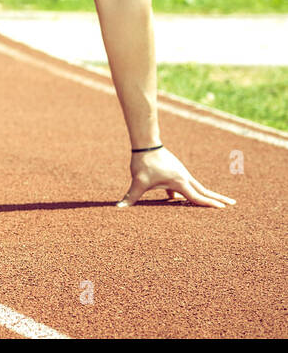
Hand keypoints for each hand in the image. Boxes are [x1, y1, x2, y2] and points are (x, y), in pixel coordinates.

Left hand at [117, 146, 235, 207]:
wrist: (145, 143)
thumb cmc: (143, 163)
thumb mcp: (138, 181)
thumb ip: (131, 196)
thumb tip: (119, 208)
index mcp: (179, 182)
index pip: (197, 197)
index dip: (209, 204)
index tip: (223, 209)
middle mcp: (184, 178)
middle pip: (204, 190)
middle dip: (217, 198)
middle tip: (233, 204)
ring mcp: (181, 173)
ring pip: (196, 187)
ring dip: (205, 194)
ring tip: (217, 202)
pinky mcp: (175, 171)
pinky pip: (183, 184)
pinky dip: (186, 192)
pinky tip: (175, 199)